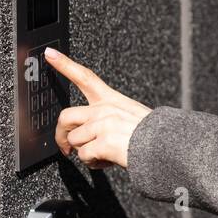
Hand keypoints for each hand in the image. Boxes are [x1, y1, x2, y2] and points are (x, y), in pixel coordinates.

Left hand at [45, 48, 151, 169]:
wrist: (168, 147)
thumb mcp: (131, 117)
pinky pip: (84, 156)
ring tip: (103, 155)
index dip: (65, 64)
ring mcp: (104, 124)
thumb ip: (106, 119)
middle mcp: (105, 109)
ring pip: (74, 140)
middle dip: (62, 134)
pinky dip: (94, 163)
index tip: (49, 53)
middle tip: (67, 147)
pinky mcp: (104, 142)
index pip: (85, 77)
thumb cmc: (152, 136)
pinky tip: (108, 161)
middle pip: (66, 116)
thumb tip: (82, 135)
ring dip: (84, 152)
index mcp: (112, 100)